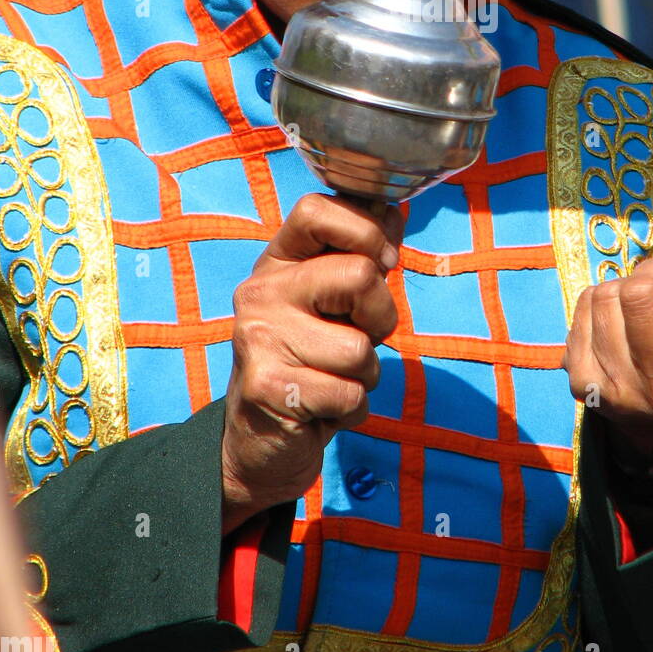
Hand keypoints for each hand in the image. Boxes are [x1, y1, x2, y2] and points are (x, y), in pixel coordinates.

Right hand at [221, 193, 400, 533]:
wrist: (259, 443)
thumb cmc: (310, 362)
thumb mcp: (331, 302)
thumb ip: (360, 256)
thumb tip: (393, 208)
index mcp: (277, 262)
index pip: (317, 209)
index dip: (366, 231)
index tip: (382, 263)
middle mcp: (260, 291)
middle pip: (360, 277)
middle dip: (379, 319)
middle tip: (352, 343)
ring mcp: (259, 338)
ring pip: (361, 348)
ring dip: (364, 375)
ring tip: (331, 381)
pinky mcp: (268, 388)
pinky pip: (351, 395)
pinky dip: (352, 411)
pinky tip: (323, 410)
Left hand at [560, 255, 652, 463]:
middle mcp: (647, 389)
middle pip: (633, 295)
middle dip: (646, 279)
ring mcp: (608, 386)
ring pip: (604, 296)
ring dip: (621, 290)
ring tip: (636, 306)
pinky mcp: (580, 380)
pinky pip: (582, 308)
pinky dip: (597, 302)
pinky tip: (613, 318)